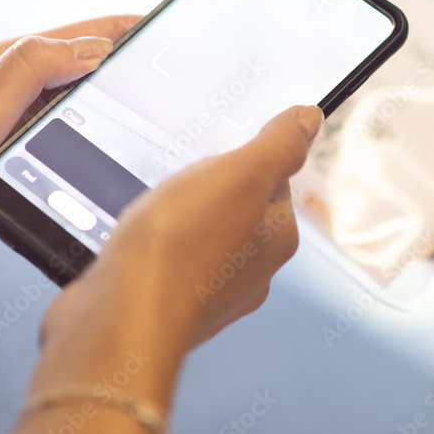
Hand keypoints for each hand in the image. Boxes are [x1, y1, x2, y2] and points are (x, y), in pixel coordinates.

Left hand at [0, 15, 139, 277]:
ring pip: (78, 108)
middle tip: (169, 72)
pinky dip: (93, 142)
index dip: (121, 29)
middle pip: (84, 69)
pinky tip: (110, 155)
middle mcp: (13, 92)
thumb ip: (34, 68)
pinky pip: (65, 145)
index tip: (161, 28)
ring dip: (112, 104)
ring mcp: (14, 129)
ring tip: (152, 110)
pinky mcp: (15, 165)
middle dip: (126, 63)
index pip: (79, 35)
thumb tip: (91, 49)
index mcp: (6, 65)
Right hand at [15, 105, 322, 433]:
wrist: (121, 316)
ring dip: (181, 218)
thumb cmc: (184, 241)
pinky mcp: (167, 307)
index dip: (246, 162)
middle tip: (179, 174)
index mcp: (277, 239)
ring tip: (152, 202)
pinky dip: (156, 247)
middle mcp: (253, 273)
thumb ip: (279, 146)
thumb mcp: (241, 175)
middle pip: (237, 213)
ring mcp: (210, 296)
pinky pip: (167, 263)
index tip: (215, 154)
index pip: (274, 185)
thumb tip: (312, 118)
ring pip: (202, 239)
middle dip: (211, 191)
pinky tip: (134, 237)